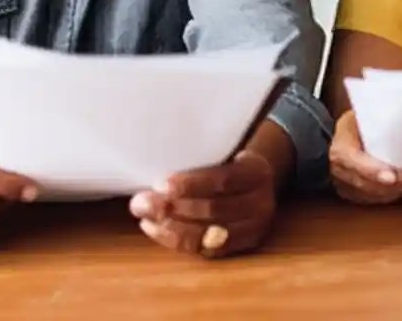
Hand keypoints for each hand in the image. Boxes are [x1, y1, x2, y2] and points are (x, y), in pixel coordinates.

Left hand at [129, 150, 276, 258]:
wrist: (259, 181)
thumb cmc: (230, 161)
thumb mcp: (225, 150)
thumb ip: (201, 155)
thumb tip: (156, 165)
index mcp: (256, 172)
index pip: (223, 180)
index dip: (190, 184)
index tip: (159, 183)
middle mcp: (261, 203)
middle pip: (214, 210)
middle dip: (173, 208)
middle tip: (141, 203)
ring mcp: (254, 229)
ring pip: (209, 234)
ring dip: (170, 227)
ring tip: (145, 217)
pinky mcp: (242, 247)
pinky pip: (207, 251)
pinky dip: (177, 241)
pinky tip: (156, 229)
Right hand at [329, 110, 401, 203]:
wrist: (328, 151)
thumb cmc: (345, 133)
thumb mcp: (352, 119)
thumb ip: (368, 118)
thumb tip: (394, 106)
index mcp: (341, 153)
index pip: (355, 165)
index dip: (373, 171)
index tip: (391, 175)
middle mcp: (344, 175)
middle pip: (371, 184)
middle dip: (396, 183)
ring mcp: (351, 189)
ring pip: (378, 194)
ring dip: (401, 190)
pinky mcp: (360, 197)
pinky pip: (381, 199)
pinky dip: (398, 193)